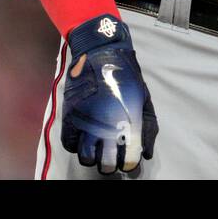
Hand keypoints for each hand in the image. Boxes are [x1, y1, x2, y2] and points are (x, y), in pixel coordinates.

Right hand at [60, 14, 158, 173]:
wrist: (100, 52)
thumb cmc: (126, 75)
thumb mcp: (144, 99)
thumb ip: (148, 127)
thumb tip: (146, 154)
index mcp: (128, 122)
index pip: (129, 159)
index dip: (130, 165)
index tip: (129, 163)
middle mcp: (106, 126)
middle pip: (106, 164)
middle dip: (110, 165)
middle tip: (112, 160)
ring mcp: (86, 122)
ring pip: (86, 158)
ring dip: (92, 158)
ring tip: (97, 151)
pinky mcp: (70, 116)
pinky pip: (70, 144)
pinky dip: (76, 146)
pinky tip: (83, 139)